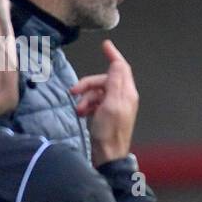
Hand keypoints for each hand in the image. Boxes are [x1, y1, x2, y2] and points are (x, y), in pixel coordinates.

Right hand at [75, 40, 138, 164]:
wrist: (106, 156)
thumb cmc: (109, 132)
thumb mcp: (111, 104)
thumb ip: (115, 82)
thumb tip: (117, 63)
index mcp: (127, 93)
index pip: (121, 68)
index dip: (113, 55)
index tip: (105, 45)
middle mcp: (123, 98)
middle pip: (104, 80)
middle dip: (88, 84)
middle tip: (73, 92)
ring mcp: (114, 107)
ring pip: (97, 91)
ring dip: (85, 97)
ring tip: (78, 109)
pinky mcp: (106, 115)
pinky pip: (94, 102)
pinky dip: (86, 105)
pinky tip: (81, 114)